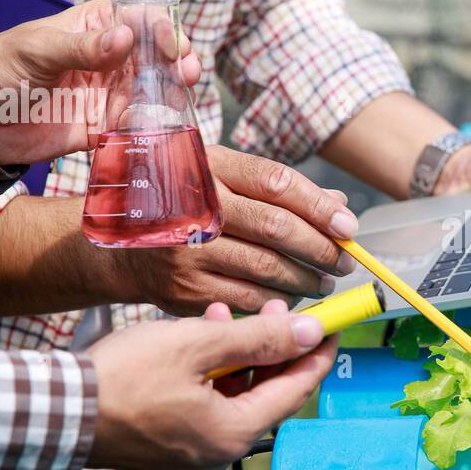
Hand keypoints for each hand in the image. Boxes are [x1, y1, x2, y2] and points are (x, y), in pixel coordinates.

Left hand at [0, 0, 202, 166]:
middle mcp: (109, 60)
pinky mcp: (103, 126)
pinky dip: (150, 128)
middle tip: (189, 73)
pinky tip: (160, 128)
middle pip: (155, 58)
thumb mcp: (38, 50)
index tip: (173, 45)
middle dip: (177, 64)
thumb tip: (126, 38)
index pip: (139, 20)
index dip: (163, 29)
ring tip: (181, 100)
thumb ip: (83, 48)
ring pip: (153, 93)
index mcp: (94, 27)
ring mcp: (108, 93)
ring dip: (171, 96)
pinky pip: (135, 127)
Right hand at [86, 299, 336, 469]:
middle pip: (266, 394)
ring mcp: (194, 453)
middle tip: (276, 309)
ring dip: (239, 355)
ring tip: (225, 314)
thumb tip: (309, 332)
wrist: (54, 413)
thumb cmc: (123, 379)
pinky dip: (212, 374)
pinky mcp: (171, 446)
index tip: (331, 327)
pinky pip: (208, 406)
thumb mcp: (197, 346)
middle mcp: (220, 452)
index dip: (316, 354)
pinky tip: (199, 338)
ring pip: (235, 397)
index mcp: (234, 434)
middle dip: (273, 349)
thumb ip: (259, 338)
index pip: (295, 391)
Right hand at [105, 146, 359, 314]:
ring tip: (324, 280)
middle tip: (344, 260)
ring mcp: (186, 251)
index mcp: (207, 168)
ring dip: (307, 279)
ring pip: (267, 269)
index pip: (276, 183)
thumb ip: (277, 188)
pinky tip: (292, 298)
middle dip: (322, 249)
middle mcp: (194, 207)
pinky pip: (249, 298)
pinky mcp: (186, 290)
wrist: (121, 244)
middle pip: (277, 229)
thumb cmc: (186, 204)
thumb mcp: (222, 177)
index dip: (320, 206)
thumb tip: (338, 204)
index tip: (349, 226)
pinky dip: (279, 301)